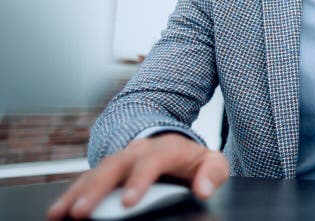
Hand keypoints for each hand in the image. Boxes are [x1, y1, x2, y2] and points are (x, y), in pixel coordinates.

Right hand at [46, 133, 228, 219]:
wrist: (174, 145)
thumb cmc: (193, 161)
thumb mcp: (211, 163)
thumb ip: (211, 174)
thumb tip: (202, 190)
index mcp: (166, 148)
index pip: (151, 162)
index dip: (139, 180)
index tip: (129, 201)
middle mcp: (138, 150)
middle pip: (114, 167)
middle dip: (97, 189)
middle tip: (82, 212)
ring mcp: (120, 159)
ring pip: (95, 172)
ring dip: (77, 193)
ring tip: (61, 214)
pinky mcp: (107, 170)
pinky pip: (85, 181)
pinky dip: (70, 195)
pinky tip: (58, 211)